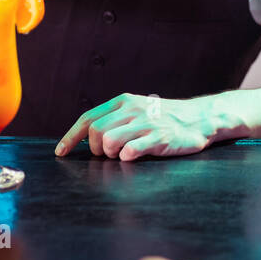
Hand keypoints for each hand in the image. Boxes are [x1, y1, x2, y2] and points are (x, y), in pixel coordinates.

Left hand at [56, 93, 224, 160]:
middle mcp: (133, 110)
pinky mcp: (159, 138)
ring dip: (111, 154)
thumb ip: (116, 118)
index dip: (71, 137)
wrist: (200, 118)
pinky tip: (134, 156)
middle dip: (96, 149)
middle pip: (96, 131)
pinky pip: (131, 151)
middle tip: (108, 154)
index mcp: (124, 102)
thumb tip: (89, 136)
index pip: (88, 118)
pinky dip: (127, 157)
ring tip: (122, 155)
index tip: (61, 152)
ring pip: (110, 141)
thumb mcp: (138, 110)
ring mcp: (146, 123)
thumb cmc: (166, 118)